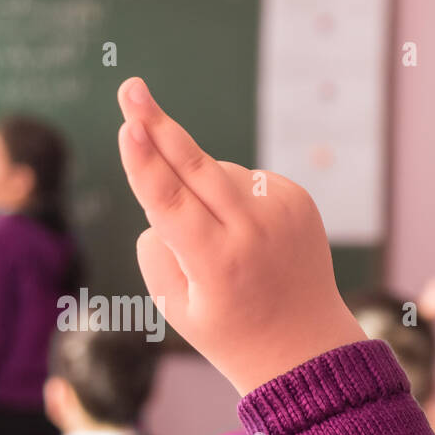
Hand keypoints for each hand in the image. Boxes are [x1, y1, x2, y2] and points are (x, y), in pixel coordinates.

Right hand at [115, 77, 365, 394]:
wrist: (306, 346)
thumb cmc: (228, 330)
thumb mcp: (176, 307)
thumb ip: (158, 248)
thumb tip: (166, 193)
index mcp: (218, 263)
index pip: (171, 204)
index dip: (145, 164)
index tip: (129, 128)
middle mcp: (253, 231)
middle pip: (195, 165)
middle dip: (157, 124)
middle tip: (131, 87)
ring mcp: (281, 209)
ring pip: (215, 172)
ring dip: (197, 188)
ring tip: (215, 241)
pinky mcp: (297, 197)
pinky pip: (242, 180)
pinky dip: (229, 197)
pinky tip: (243, 236)